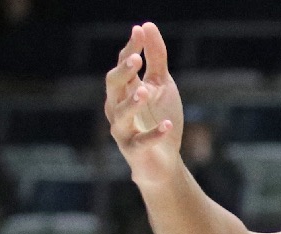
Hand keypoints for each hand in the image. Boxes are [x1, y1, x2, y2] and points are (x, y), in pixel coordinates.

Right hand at [105, 23, 184, 187]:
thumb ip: (156, 58)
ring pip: (120, 114)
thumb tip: (146, 26)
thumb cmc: (159, 118)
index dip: (130, 49)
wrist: (164, 161)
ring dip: (132, 103)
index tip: (139, 32)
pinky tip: (167, 126)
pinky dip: (154, 134)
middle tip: (136, 60)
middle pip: (113, 86)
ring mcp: (123, 130)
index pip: (123, 65)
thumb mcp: (162, 85)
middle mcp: (117, 108)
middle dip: (123, 73)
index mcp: (124, 90)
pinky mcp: (133, 151)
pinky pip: (140, 142)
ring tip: (146, 92)